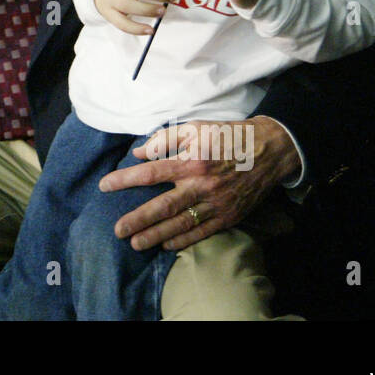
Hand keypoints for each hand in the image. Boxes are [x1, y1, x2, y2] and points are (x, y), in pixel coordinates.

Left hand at [100, 117, 300, 251]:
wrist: (270, 150)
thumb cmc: (228, 136)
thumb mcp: (195, 128)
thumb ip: (164, 139)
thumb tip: (138, 153)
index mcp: (191, 160)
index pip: (150, 173)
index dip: (125, 180)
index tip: (104, 186)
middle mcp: (201, 184)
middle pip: (163, 206)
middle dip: (138, 219)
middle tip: (117, 230)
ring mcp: (215, 203)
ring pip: (180, 223)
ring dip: (155, 235)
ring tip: (135, 243)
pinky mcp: (228, 216)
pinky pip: (202, 232)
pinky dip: (183, 240)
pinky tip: (165, 245)